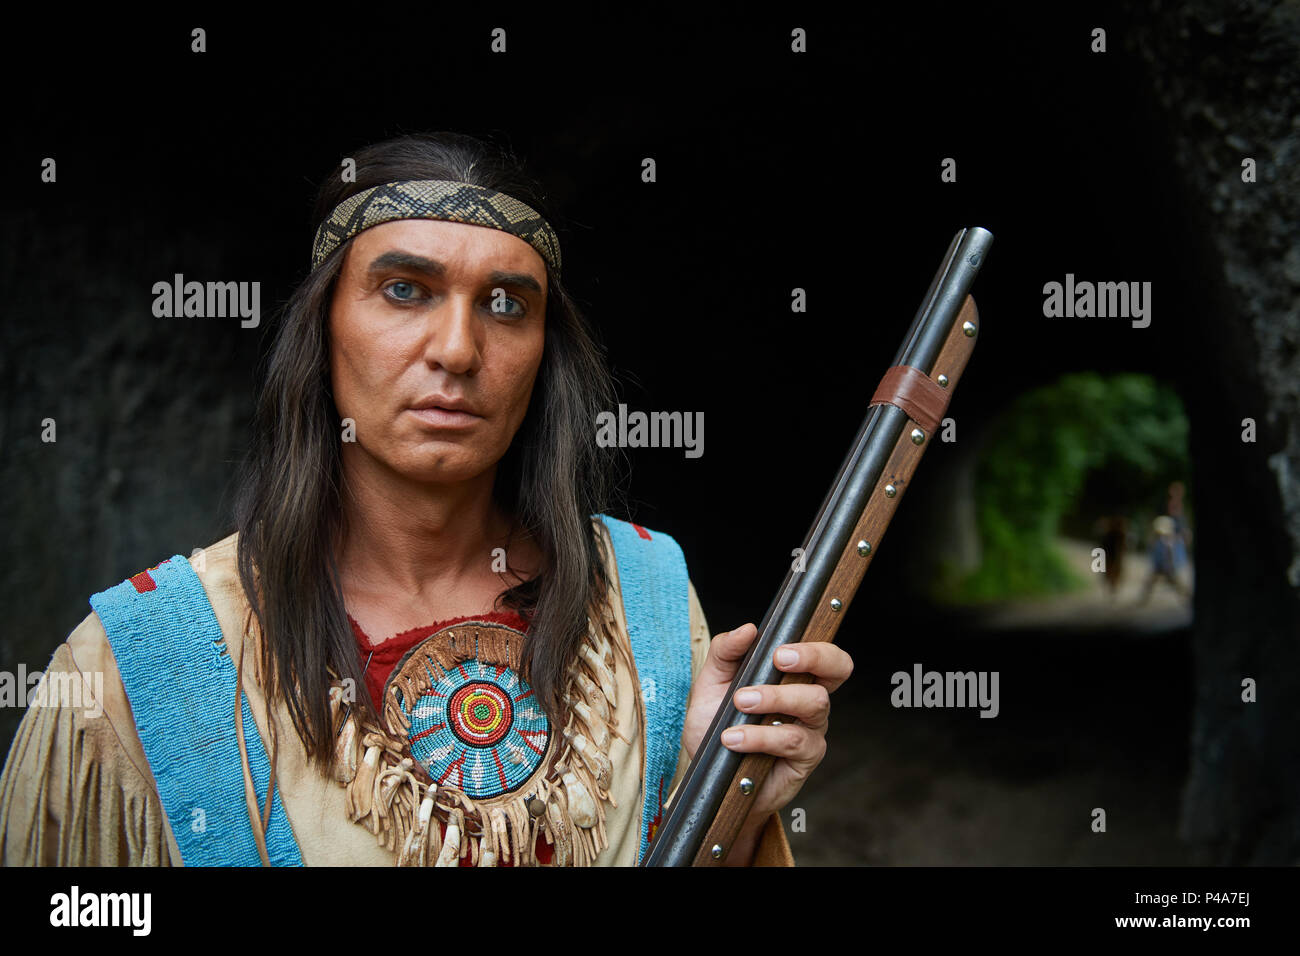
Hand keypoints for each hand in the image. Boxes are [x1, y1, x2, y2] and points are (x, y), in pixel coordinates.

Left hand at [679, 623, 852, 862]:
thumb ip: (725, 653)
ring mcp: (811, 729)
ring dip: (774, 698)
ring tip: (740, 704)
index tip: (779, 649)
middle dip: (813, 657)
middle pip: (838, 669)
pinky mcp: (806, 758)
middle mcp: (809, 700)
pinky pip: (792, 740)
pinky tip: (734, 739)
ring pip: (813, 702)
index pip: (822, 652)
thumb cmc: (716, 727)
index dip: (814, 646)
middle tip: (778, 661)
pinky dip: (760, 736)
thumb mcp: (711, 685)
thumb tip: (749, 629)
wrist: (710, 778)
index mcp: (792, 677)